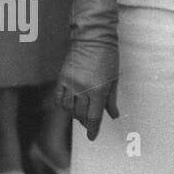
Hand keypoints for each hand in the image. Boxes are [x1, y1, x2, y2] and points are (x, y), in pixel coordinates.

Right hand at [55, 0, 119, 140]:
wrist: (93, 38)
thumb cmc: (108, 56)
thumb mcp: (114, 79)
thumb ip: (112, 99)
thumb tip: (113, 115)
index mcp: (99, 90)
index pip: (94, 117)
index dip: (93, 129)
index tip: (92, 136)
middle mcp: (83, 89)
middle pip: (81, 114)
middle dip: (85, 121)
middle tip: (89, 122)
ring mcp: (71, 84)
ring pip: (68, 108)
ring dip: (75, 114)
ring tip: (80, 113)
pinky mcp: (61, 78)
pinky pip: (59, 99)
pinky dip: (63, 106)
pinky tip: (68, 106)